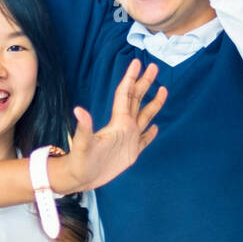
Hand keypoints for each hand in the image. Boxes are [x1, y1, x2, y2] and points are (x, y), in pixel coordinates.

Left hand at [53, 59, 162, 192]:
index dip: (130, 78)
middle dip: (145, 83)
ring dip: (154, 103)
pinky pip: (144, 140)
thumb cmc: (80, 161)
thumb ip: (84, 128)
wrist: (81, 178)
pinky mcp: (131, 153)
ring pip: (145, 116)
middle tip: (154, 66)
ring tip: (163, 89)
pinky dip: (150, 133)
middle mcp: (124, 126)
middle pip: (137, 100)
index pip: (125, 94)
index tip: (136, 62)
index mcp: (117, 121)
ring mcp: (129, 139)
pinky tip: (155, 127)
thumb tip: (79, 110)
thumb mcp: (83, 144)